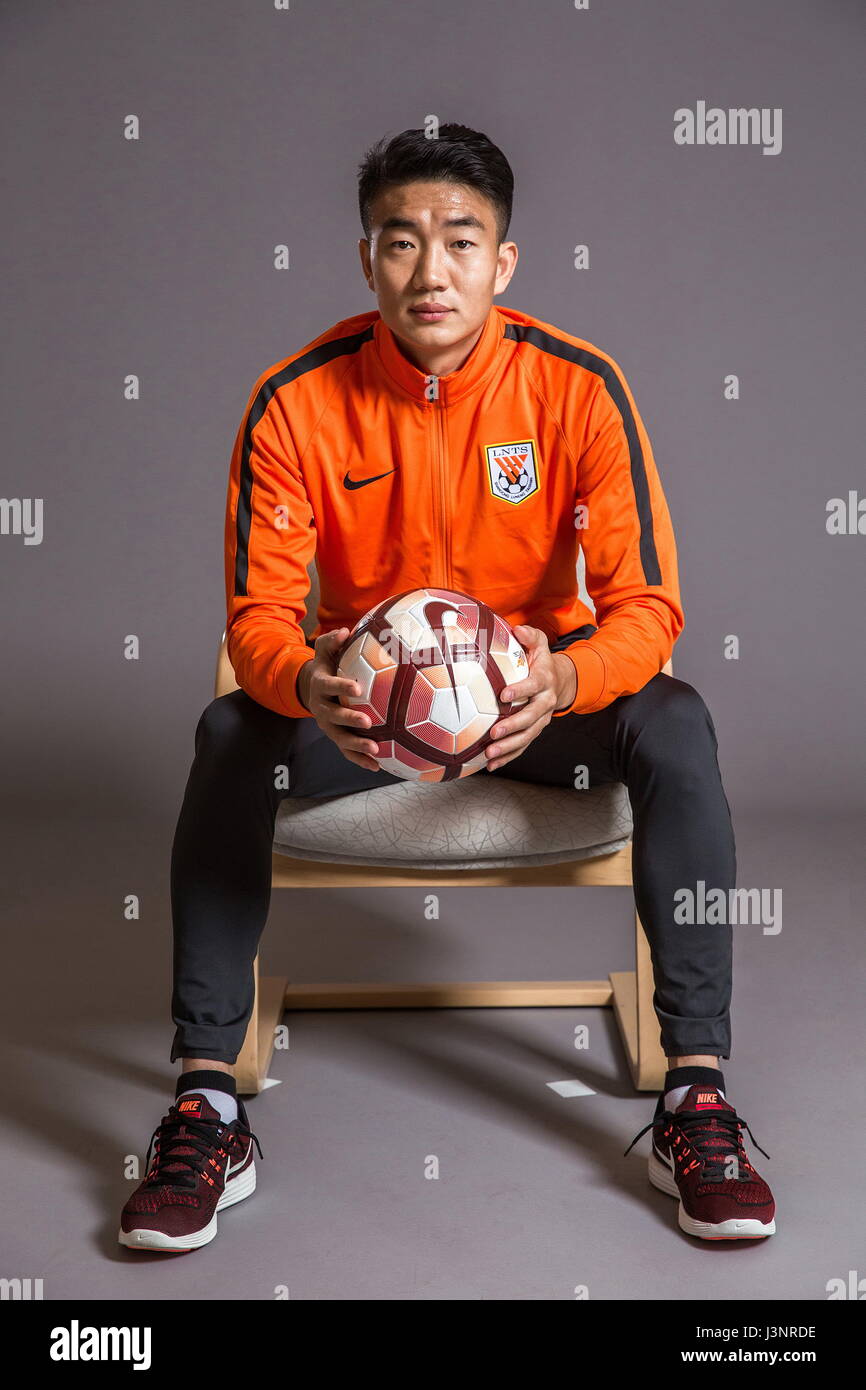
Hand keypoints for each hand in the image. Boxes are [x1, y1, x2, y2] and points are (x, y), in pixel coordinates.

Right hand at [296, 628, 380, 771]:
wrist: (312, 688)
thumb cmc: (326, 665)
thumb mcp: (324, 650)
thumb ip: (332, 641)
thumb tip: (345, 631)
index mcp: (320, 686)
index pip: (329, 686)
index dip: (341, 687)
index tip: (357, 687)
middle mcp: (321, 708)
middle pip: (333, 716)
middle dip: (349, 720)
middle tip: (367, 721)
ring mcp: (328, 725)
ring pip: (340, 739)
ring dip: (357, 745)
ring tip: (376, 750)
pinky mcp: (336, 737)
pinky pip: (347, 752)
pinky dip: (360, 760)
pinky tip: (378, 766)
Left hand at [484, 625, 575, 771]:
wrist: (561, 682)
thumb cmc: (541, 661)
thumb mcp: (540, 644)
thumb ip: (530, 636)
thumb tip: (517, 629)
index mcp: (544, 680)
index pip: (533, 686)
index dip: (521, 690)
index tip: (504, 694)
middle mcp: (545, 702)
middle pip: (531, 717)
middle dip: (513, 726)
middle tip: (494, 733)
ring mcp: (541, 719)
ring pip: (527, 736)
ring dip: (509, 747)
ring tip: (490, 754)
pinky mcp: (535, 730)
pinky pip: (523, 746)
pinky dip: (508, 757)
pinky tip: (491, 765)